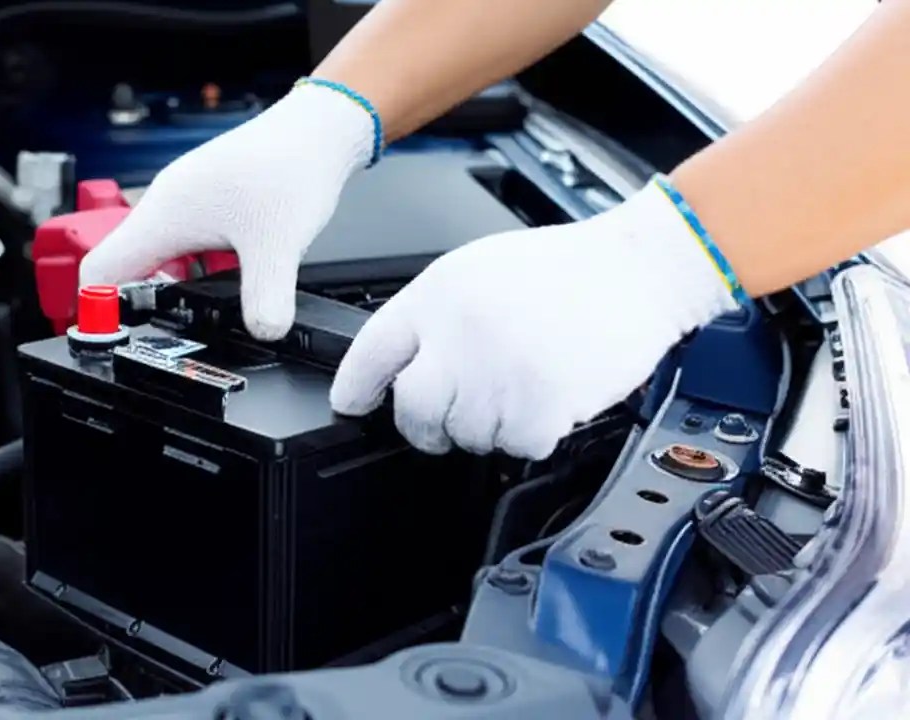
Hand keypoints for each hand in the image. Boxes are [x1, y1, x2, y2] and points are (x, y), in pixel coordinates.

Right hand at [80, 83, 375, 340]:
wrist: (319, 127)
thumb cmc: (291, 167)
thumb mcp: (279, 246)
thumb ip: (266, 298)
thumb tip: (262, 332)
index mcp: (164, 216)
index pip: (99, 271)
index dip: (100, 310)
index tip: (118, 336)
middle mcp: (165, 205)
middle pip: (126, 267)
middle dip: (148, 303)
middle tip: (178, 327)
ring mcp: (184, 200)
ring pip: (160, 256)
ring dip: (179, 285)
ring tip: (213, 300)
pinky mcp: (207, 200)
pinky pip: (186, 243)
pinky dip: (201, 266)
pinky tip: (234, 272)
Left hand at [329, 180, 739, 459]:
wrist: (641, 266)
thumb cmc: (567, 271)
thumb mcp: (479, 272)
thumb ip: (435, 318)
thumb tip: (401, 368)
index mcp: (438, 294)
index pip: (371, 352)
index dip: (356, 389)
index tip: (353, 406)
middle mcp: (460, 331)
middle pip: (414, 411)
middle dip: (430, 426)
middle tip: (455, 418)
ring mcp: (499, 369)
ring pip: (469, 436)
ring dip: (494, 427)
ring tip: (524, 386)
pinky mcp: (541, 401)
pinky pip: (518, 447)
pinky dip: (535, 435)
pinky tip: (551, 399)